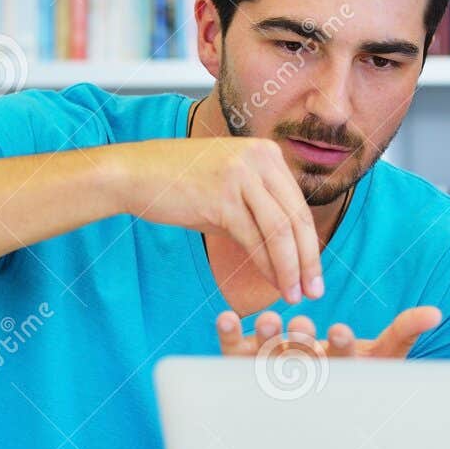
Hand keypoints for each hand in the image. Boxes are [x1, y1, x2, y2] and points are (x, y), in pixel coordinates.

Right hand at [114, 137, 321, 303]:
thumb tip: (290, 253)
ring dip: (291, 268)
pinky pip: (255, 237)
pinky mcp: (223, 196)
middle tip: (315, 291)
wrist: (134, 174)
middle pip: (297, 217)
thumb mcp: (231, 189)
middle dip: (309, 260)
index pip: (299, 205)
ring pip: (281, 230)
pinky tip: (274, 283)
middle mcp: (260, 158)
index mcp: (267, 153)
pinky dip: (268, 265)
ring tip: (295, 295)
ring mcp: (243, 174)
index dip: (311, 244)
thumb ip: (260, 212)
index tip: (314, 274)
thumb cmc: (181, 186)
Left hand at [214, 306, 442, 359]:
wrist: (304, 391)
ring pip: (268, 355)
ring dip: (268, 338)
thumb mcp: (383, 355)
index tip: (339, 332)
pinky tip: (225, 317)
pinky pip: (230, 350)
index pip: (339, 362)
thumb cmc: (350, 371)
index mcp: (336, 371)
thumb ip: (405, 331)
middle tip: (301, 329)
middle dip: (301, 345)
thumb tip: (435, 312)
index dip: (339, 348)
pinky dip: (227, 335)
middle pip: (301, 360)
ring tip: (269, 320)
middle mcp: (302, 373)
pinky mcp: (240, 358)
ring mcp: (270, 367)